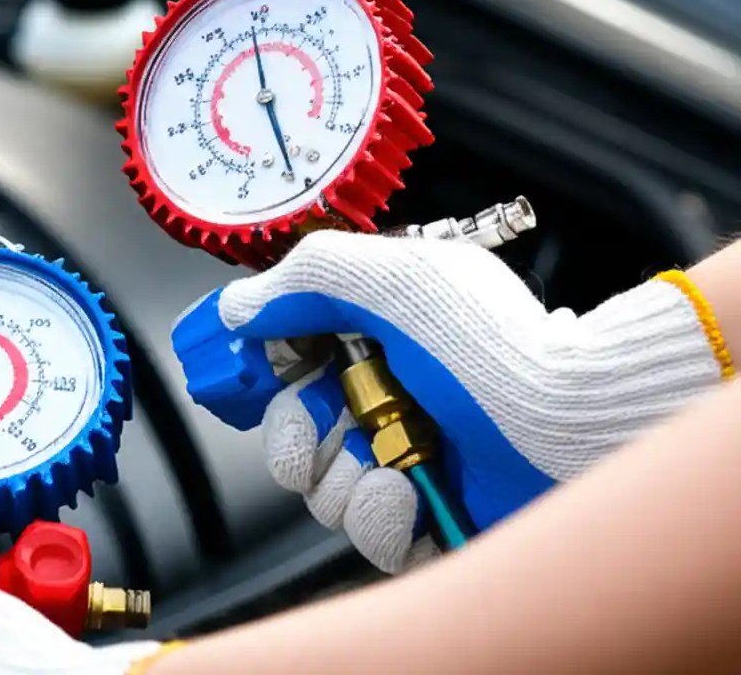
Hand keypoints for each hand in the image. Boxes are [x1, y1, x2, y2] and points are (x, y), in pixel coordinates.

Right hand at [172, 229, 724, 571]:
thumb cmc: (496, 345)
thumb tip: (240, 306)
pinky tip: (413, 493)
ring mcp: (405, 461)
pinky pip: (366, 535)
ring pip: (322, 492)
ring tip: (393, 463)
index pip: (289, 362)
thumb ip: (304, 279)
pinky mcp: (424, 519)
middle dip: (294, 440)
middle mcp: (385, 399)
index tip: (253, 379)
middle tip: (325, 429)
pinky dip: (382, 519)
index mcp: (374, 337)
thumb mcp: (392, 278)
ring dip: (345, 481)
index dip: (263, 375)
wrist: (573, 422)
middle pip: (292, 436)